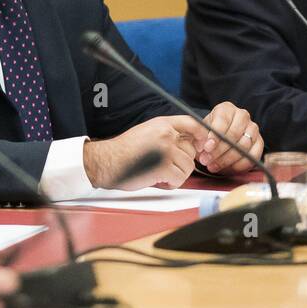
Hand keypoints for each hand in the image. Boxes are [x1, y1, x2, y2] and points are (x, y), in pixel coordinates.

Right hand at [83, 114, 202, 188]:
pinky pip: (179, 179)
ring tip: (159, 175)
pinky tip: (158, 181)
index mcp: (161, 124)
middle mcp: (165, 134)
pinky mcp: (163, 167)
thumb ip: (166, 135)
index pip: (192, 123)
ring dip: (176, 175)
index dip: (201, 135)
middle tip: (167, 168)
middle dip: (182, 163)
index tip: (201, 145)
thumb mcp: (146, 133)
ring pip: (188, 167)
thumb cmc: (123, 152)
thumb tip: (188, 144)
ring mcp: (165, 150)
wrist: (104, 162)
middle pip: (191, 151)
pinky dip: (171, 184)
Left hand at [195, 101, 262, 173]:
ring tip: (213, 166)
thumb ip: (199, 137)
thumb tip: (203, 148)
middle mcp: (242, 116)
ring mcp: (253, 128)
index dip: (215, 136)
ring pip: (243, 145)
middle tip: (206, 161)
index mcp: (226, 109)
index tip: (206, 148)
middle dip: (219, 150)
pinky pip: (253, 155)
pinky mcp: (259, 142)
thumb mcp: (199, 131)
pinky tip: (227, 169)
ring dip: (227, 159)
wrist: (217, 138)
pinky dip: (239, 165)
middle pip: (234, 134)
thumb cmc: (207, 133)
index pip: (222, 121)